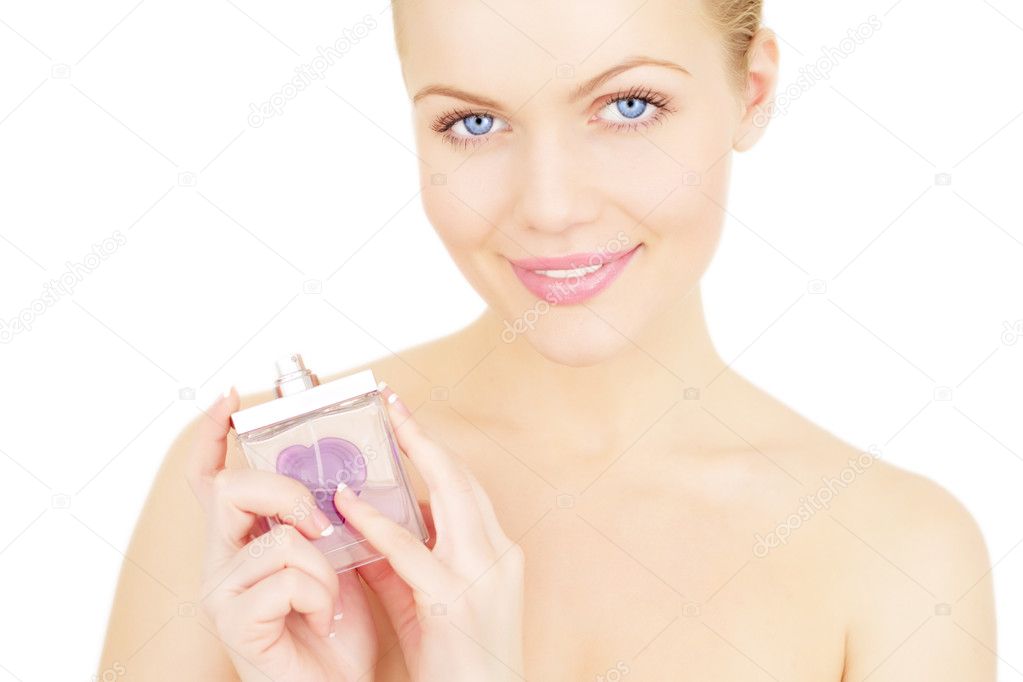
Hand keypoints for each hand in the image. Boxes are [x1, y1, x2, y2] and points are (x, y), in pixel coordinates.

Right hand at [185, 387, 379, 680]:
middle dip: (288, 492)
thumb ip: (324, 514)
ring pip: (276, 537)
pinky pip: (288, 579)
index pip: (212, 475)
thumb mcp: (334, 555)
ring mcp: (222, 591)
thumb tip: (343, 470)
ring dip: (323, 563)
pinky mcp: (235, 621)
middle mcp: (220, 558)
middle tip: (323, 524)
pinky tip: (324, 618)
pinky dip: (322, 595)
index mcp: (242, 537)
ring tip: (331, 593)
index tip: (231, 397)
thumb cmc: (334, 624)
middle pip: (231, 487)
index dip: (213, 433)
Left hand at [334, 384, 524, 681]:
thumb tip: (363, 521)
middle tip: (393, 404)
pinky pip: (410, 551)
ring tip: (384, 428)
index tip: (407, 417)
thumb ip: (398, 559)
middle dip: (426, 436)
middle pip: (463, 478)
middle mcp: (496, 555)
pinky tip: (349, 504)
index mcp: (495, 552)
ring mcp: (480, 576)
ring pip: (452, 496)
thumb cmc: (455, 662)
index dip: (436, 448)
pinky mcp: (452, 602)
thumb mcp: (425, 601)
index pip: (467, 486)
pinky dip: (377, 522)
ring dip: (416, 456)